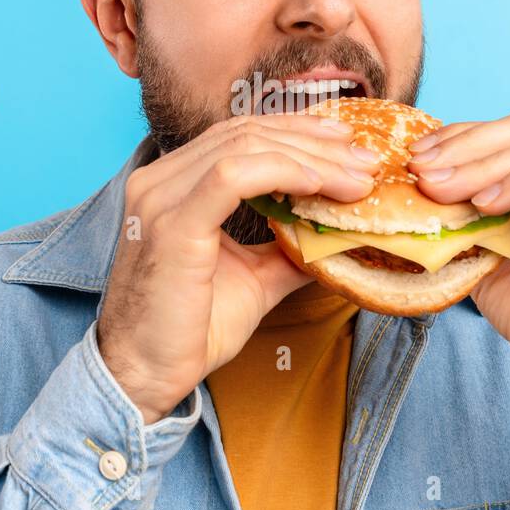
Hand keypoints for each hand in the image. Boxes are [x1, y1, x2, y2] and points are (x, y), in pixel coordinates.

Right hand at [96, 112, 380, 422]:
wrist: (144, 377)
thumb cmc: (191, 331)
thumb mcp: (255, 278)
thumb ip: (291, 248)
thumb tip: (341, 235)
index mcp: (173, 184)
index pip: (241, 135)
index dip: (299, 133)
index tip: (348, 148)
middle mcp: (161, 180)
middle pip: (248, 132)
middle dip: (315, 141)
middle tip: (365, 160)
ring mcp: (161, 197)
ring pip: (246, 147)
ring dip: (311, 158)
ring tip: (355, 178)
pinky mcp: (172, 223)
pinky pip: (233, 175)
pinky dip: (283, 173)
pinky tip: (319, 186)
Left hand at [407, 110, 509, 395]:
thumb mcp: (485, 255)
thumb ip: (462, 219)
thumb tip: (414, 192)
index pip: (509, 130)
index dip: (460, 135)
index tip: (415, 156)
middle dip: (465, 144)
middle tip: (422, 170)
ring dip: (483, 164)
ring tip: (443, 189)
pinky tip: (486, 203)